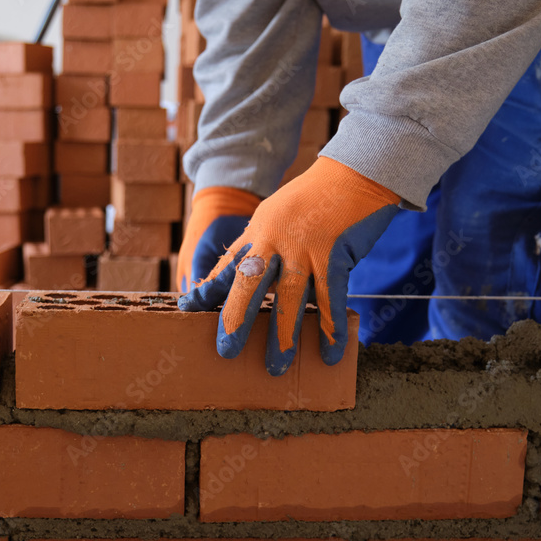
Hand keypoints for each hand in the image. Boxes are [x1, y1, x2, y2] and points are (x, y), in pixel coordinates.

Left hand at [178, 157, 399, 374]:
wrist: (354, 173)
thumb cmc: (315, 196)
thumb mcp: (276, 213)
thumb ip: (262, 244)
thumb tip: (251, 277)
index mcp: (258, 231)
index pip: (227, 266)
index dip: (208, 290)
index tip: (187, 308)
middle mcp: (275, 242)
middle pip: (248, 286)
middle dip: (235, 321)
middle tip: (226, 351)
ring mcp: (305, 250)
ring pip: (289, 301)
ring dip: (283, 338)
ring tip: (276, 367)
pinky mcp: (334, 256)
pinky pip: (331, 301)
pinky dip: (331, 330)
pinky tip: (330, 353)